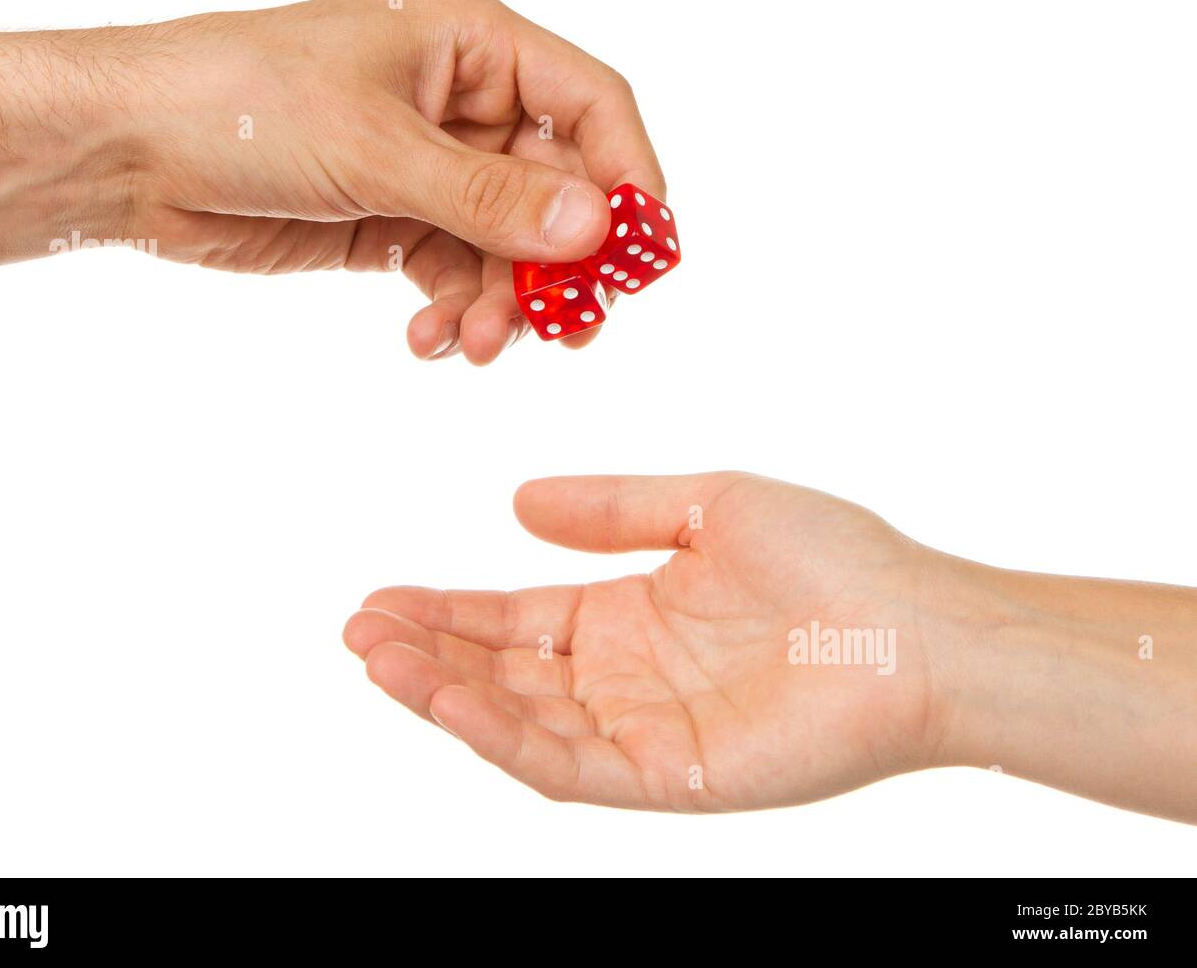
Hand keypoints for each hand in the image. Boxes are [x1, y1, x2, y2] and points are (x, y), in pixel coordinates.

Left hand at [0, 0, 663, 363]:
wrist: (131, 151)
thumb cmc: (240, 102)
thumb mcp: (377, 148)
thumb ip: (488, 198)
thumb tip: (593, 228)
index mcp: (470, 43)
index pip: (590, 105)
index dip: (628, 179)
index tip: (642, 256)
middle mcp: (461, 102)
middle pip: (556, 191)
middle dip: (556, 266)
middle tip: (562, 330)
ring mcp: (429, 167)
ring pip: (508, 247)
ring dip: (501, 302)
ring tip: (472, 342)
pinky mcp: (394, 221)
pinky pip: (456, 273)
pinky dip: (453, 310)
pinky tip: (427, 336)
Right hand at [344, 472, 948, 810]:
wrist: (920, 626)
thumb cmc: (834, 558)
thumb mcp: (704, 504)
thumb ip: (610, 508)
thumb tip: (516, 502)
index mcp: (628, 616)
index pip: (512, 620)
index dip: (445, 610)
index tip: (380, 596)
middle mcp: (624, 678)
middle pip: (500, 674)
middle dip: (426, 654)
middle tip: (358, 629)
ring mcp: (643, 731)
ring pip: (519, 722)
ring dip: (444, 693)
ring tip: (379, 658)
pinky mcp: (669, 777)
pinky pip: (567, 764)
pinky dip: (500, 737)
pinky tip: (448, 700)